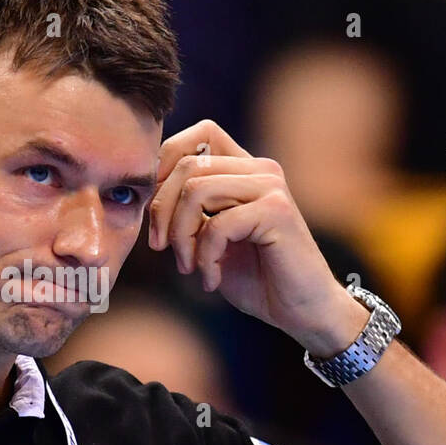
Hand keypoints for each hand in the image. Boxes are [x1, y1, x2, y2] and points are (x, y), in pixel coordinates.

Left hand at [147, 119, 366, 354]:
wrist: (300, 310)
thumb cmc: (256, 277)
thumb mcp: (209, 238)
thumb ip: (187, 211)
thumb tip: (145, 194)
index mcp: (245, 169)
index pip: (199, 134)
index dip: (165, 164)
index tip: (156, 212)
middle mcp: (260, 169)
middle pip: (187, 164)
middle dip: (161, 210)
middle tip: (161, 248)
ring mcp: (271, 186)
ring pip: (196, 190)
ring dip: (181, 236)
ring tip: (189, 267)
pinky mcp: (277, 211)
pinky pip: (217, 225)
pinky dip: (205, 257)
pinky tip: (212, 280)